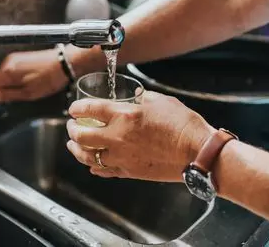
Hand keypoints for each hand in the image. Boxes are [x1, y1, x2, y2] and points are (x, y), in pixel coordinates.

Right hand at [0, 49, 67, 105]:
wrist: (65, 62)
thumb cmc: (49, 78)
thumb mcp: (27, 93)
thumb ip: (6, 95)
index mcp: (6, 72)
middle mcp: (7, 63)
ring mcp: (13, 59)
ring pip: (0, 76)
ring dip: (1, 86)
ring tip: (9, 96)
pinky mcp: (20, 58)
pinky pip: (8, 71)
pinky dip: (9, 80)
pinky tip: (17, 86)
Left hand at [66, 91, 215, 181]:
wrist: (197, 153)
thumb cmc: (183, 125)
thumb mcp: (161, 101)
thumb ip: (142, 98)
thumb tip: (135, 96)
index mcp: (124, 115)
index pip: (89, 110)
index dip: (76, 108)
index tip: (73, 109)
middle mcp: (117, 137)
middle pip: (81, 136)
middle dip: (71, 129)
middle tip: (71, 126)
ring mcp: (121, 157)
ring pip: (87, 157)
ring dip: (76, 150)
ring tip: (73, 145)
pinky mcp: (129, 172)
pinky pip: (104, 171)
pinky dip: (94, 167)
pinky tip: (92, 164)